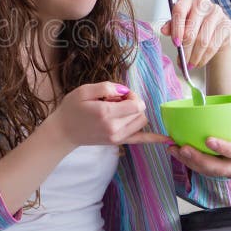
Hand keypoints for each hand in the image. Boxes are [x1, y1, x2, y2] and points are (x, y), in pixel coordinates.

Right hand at [47, 82, 171, 149]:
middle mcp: (115, 128)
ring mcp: (117, 137)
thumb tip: (124, 91)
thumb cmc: (71, 109)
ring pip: (142, 122)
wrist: (63, 132)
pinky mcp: (118, 142)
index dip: (131, 95)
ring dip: (135, 112)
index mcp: (107, 114)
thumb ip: (106, 88)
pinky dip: (154, 138)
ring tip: (118, 110)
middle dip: (133, 102)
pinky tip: (167, 139)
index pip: (136, 103)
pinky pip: (140, 140)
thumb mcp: (84, 90)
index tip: (118, 94)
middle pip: (140, 112)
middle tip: (116, 100)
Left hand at [161, 0, 230, 69]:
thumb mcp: (180, 26)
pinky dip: (204, 57)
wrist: (214, 32)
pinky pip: (213, 45)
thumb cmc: (194, 27)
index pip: (179, 10)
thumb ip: (171, 27)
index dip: (176, 29)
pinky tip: (199, 62)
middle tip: (182, 62)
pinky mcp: (226, 24)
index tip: (176, 44)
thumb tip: (164, 30)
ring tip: (189, 64)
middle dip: (185, 49)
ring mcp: (216, 12)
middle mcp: (203, 2)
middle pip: (191, 28)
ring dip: (194, 56)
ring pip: (203, 40)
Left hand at [167, 103, 230, 177]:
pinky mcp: (226, 169)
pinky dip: (192, 162)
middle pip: (222, 168)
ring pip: (212, 172)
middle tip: (184, 148)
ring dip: (192, 163)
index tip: (208, 140)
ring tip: (175, 149)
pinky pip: (208, 169)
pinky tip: (178, 151)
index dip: (225, 149)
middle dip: (201, 160)